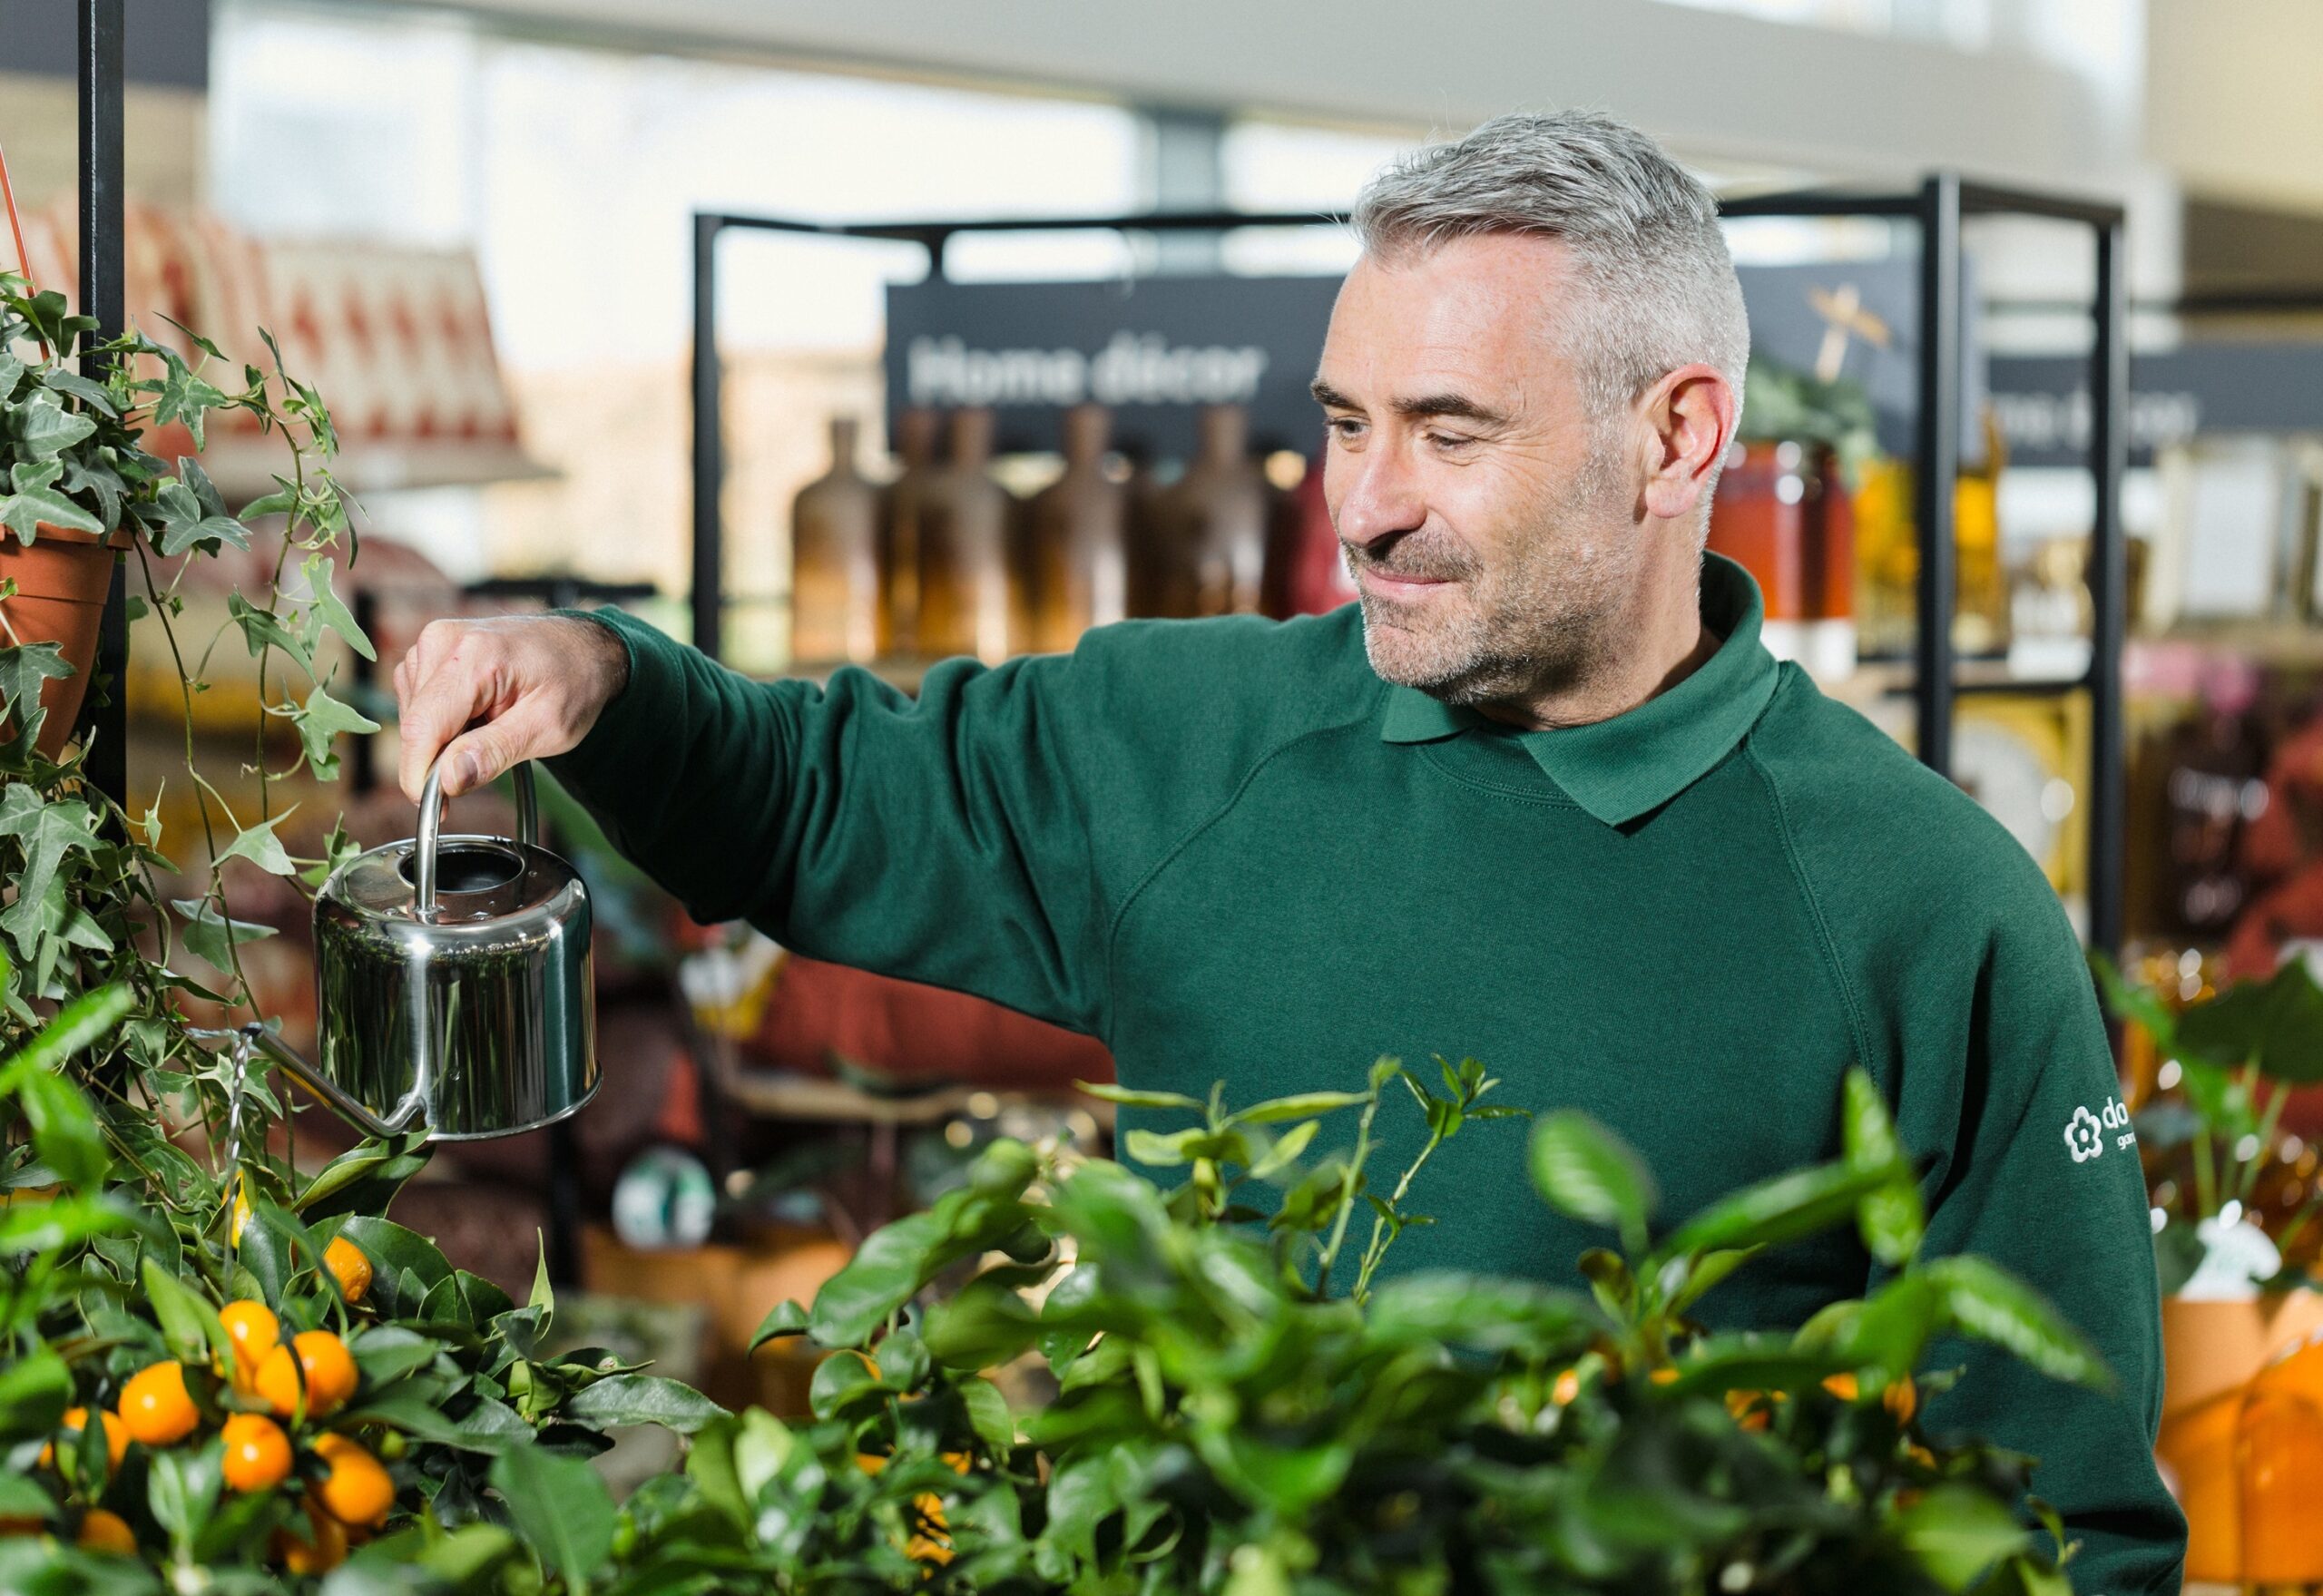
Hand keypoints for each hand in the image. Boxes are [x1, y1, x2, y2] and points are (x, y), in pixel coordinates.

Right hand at [392, 615, 628, 800]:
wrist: (583, 648)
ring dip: (444, 739)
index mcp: (474, 655)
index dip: (419, 776)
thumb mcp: (549, 727)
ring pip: (414, 717)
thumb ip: (495, 752)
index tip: (436, 810)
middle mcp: (443, 641)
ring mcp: (434, 644)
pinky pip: (420, 704)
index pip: (422, 727)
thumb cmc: (574, 682)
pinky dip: (444, 722)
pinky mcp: (431, 653)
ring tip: (493, 727)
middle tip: (488, 762)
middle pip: (416, 724)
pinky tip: (478, 716)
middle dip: (439, 759)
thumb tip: (447, 780)